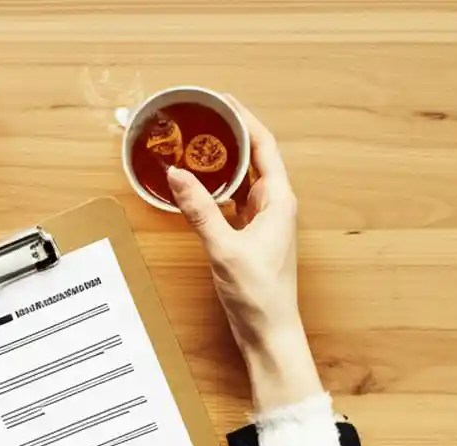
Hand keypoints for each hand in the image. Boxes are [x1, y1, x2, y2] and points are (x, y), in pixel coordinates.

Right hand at [167, 98, 322, 410]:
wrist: (269, 333)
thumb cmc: (259, 295)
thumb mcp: (224, 247)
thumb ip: (199, 209)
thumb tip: (177, 175)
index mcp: (278, 200)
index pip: (263, 145)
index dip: (243, 119)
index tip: (221, 100)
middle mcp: (274, 205)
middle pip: (252, 156)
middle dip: (227, 135)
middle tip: (200, 117)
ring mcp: (263, 220)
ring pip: (241, 178)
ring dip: (220, 161)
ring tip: (194, 143)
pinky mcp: (250, 235)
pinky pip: (232, 199)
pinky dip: (216, 187)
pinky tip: (197, 183)